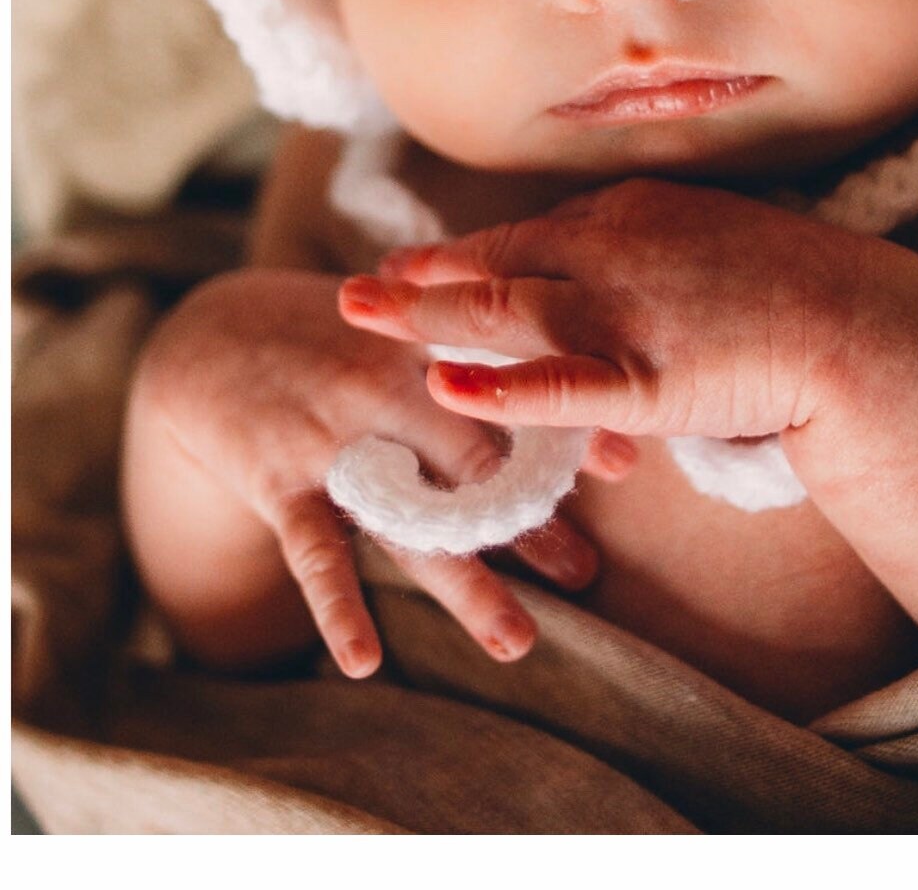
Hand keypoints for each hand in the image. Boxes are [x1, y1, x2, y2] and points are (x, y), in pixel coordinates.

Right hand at [129, 268, 635, 677]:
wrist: (212, 337)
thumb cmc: (339, 343)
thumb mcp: (408, 341)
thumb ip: (492, 374)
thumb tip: (607, 427)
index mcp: (423, 350)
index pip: (504, 387)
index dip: (563, 423)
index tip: (625, 465)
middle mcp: (382, 388)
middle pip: (468, 460)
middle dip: (528, 518)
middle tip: (584, 572)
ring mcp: (329, 436)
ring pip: (406, 517)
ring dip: (463, 581)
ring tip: (517, 640)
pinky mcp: (276, 478)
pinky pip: (312, 553)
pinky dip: (338, 608)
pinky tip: (366, 661)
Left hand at [338, 178, 857, 440]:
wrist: (854, 319)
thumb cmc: (795, 286)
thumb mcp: (714, 238)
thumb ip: (654, 253)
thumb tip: (618, 270)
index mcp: (629, 215)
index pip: (528, 234)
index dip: (462, 253)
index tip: (410, 264)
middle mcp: (611, 250)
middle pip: (496, 262)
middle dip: (420, 279)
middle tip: (354, 292)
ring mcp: (622, 311)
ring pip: (505, 311)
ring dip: (427, 317)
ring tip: (362, 318)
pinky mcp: (644, 378)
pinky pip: (556, 385)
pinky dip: (496, 386)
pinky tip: (445, 385)